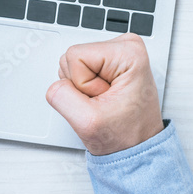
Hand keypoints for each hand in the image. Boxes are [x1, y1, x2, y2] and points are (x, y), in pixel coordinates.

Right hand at [45, 33, 163, 155]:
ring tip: (106, 101)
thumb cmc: (126, 136)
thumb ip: (62, 97)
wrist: (136, 146)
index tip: (104, 99)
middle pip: (73, 57)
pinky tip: (104, 97)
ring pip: (73, 64)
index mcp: (128, 52)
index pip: (75, 56)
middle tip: (105, 101)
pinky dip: (86, 88)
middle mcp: (125, 47)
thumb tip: (55, 85)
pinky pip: (79, 70)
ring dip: (83, 88)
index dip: (82, 84)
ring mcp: (117, 54)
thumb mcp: (88, 123)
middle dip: (82, 86)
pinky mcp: (110, 63)